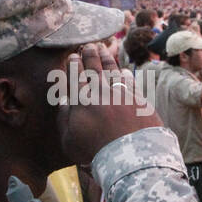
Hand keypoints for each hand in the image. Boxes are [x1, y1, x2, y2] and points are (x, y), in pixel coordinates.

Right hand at [56, 44, 161, 166]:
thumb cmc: (94, 153)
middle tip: (88, 45)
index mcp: (81, 101)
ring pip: (112, 71)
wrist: (129, 156)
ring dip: (106, 58)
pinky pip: (130, 82)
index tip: (73, 56)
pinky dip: (126, 75)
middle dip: (90, 55)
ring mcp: (121, 94)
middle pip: (94, 69)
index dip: (75, 65)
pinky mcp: (138, 100)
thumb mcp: (69, 140)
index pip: (76, 78)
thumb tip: (63, 99)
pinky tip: (124, 71)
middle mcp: (101, 93)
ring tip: (103, 49)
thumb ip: (64, 118)